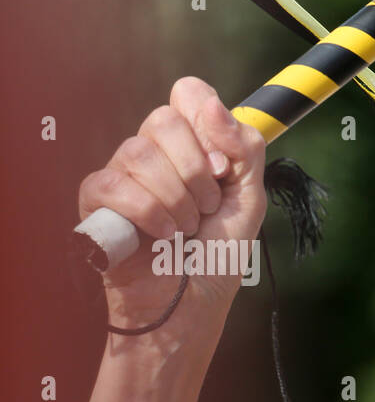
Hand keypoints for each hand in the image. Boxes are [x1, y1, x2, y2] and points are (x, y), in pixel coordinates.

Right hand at [77, 77, 267, 337]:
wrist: (191, 307)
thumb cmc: (218, 258)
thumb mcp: (249, 200)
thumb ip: (245, 148)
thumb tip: (210, 104)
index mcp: (192, 147)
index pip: (188, 94)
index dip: (208, 125)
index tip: (223, 168)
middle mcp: (155, 154)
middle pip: (164, 119)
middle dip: (196, 171)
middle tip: (205, 209)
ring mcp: (123, 175)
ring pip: (139, 152)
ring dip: (176, 200)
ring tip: (184, 231)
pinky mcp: (96, 202)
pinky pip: (114, 184)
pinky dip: (148, 214)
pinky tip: (161, 237)